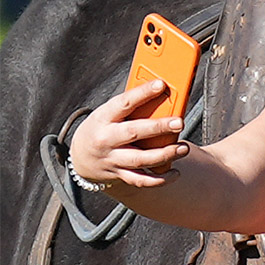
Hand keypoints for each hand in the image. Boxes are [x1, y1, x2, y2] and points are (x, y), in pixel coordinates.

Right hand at [68, 80, 190, 189]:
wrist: (81, 158)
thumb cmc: (102, 128)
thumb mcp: (108, 112)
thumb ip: (131, 105)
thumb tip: (160, 89)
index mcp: (103, 118)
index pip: (124, 103)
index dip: (142, 93)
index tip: (161, 85)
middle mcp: (106, 140)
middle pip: (133, 133)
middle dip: (158, 128)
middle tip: (179, 122)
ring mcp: (112, 159)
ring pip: (140, 160)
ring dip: (164, 155)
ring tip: (183, 148)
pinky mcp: (119, 175)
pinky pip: (140, 180)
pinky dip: (159, 180)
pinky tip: (175, 172)